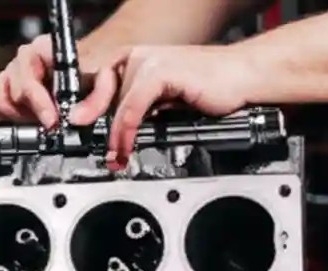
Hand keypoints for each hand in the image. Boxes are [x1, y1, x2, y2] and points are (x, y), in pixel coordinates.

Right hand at [0, 35, 124, 128]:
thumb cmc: (93, 71)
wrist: (87, 70)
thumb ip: (98, 96)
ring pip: (0, 101)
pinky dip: (9, 115)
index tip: (53, 121)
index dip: (41, 104)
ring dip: (20, 115)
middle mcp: (23, 58)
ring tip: (41, 115)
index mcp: (43, 48)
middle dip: (34, 113)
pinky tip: (29, 114)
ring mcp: (10, 73)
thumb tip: (76, 118)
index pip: (30, 80)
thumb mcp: (105, 80)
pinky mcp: (2, 88)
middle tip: (53, 122)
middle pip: (15, 94)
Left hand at [76, 45, 254, 167]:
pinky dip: (125, 131)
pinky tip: (126, 147)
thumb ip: (141, 110)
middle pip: (106, 97)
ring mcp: (150, 61)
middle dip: (103, 129)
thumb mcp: (166, 103)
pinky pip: (131, 107)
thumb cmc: (212, 89)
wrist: (244, 78)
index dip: (91, 110)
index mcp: (140, 60)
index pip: (102, 84)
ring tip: (117, 157)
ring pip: (116, 104)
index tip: (83, 132)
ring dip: (114, 136)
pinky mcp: (161, 72)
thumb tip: (118, 131)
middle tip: (107, 155)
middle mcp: (141, 57)